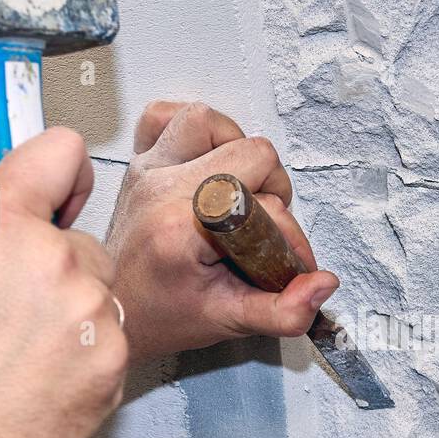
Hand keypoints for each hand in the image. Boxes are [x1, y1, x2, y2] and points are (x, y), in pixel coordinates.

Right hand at [0, 129, 127, 437]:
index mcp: (1, 225)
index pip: (61, 150)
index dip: (62, 171)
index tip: (59, 191)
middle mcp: (54, 258)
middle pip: (83, 238)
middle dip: (61, 264)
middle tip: (19, 306)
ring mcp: (91, 307)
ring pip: (100, 290)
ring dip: (76, 311)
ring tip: (29, 347)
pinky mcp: (117, 351)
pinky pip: (112, 334)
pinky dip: (91, 351)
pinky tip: (49, 371)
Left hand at [105, 101, 339, 360]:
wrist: (117, 312)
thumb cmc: (162, 316)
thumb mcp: (229, 322)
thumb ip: (283, 311)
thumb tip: (321, 285)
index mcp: (181, 227)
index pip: (265, 204)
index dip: (290, 237)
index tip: (286, 263)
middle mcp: (161, 188)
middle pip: (251, 154)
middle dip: (273, 189)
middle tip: (265, 226)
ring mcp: (148, 170)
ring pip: (210, 122)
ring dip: (237, 150)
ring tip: (241, 189)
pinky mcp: (140, 161)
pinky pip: (164, 115)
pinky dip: (195, 131)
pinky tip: (209, 161)